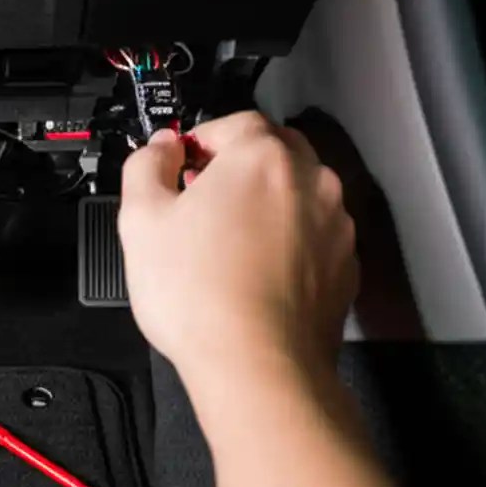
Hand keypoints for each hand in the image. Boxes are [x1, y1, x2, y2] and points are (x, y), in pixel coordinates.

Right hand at [118, 111, 357, 385]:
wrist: (256, 365)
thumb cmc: (201, 296)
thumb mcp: (141, 219)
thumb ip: (146, 166)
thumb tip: (159, 148)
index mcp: (261, 156)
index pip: (233, 122)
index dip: (200, 139)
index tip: (179, 163)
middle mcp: (310, 181)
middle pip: (273, 151)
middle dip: (238, 165)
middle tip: (202, 197)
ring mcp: (335, 225)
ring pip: (297, 193)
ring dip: (266, 203)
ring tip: (226, 241)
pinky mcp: (344, 266)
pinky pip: (313, 235)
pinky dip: (287, 241)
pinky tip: (253, 271)